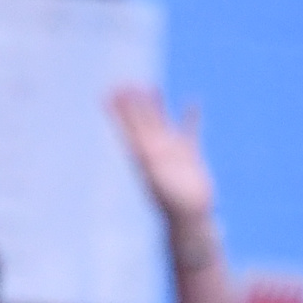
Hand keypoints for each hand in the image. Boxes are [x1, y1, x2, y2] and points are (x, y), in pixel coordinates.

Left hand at [110, 86, 215, 228]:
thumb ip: (151, 163)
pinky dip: (190, 117)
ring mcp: (172, 153)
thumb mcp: (159, 179)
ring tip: (150, 85)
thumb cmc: (173, 203)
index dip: (120, 110)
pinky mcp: (190, 157)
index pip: (130, 127)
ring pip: (162, 123)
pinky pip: (189, 131)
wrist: (188, 219)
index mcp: (144, 157)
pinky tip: (192, 100)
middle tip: (124, 82)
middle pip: (142, 122)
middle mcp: (155, 152)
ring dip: (156, 106)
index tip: (111, 92)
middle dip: (133, 103)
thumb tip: (140, 147)